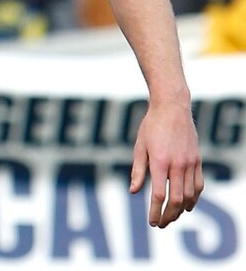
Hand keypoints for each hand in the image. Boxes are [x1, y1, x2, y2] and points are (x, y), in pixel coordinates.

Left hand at [129, 100, 202, 227]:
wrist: (172, 108)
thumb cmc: (151, 126)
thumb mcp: (139, 146)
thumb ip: (137, 170)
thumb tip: (134, 191)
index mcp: (159, 161)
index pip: (159, 194)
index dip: (155, 211)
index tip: (152, 222)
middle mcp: (177, 164)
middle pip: (176, 199)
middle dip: (169, 215)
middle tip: (161, 224)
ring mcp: (190, 163)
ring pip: (190, 195)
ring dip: (181, 210)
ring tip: (172, 217)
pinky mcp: (197, 160)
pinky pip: (199, 185)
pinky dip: (194, 198)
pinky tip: (187, 204)